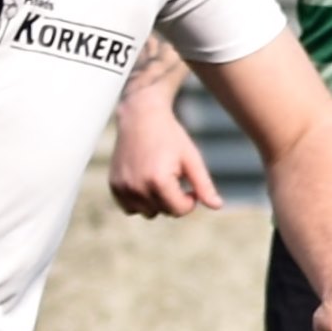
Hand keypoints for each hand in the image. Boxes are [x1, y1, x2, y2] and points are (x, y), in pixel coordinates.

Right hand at [107, 90, 221, 216]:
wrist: (141, 118)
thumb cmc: (170, 138)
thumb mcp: (191, 159)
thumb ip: (204, 185)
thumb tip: (217, 206)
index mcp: (158, 181)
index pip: (180, 211)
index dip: (190, 200)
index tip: (190, 186)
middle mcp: (137, 187)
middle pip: (164, 212)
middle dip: (174, 200)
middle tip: (175, 176)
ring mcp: (122, 187)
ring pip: (147, 213)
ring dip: (157, 202)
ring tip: (160, 178)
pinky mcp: (114, 185)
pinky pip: (130, 208)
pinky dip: (140, 201)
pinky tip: (147, 182)